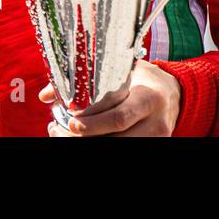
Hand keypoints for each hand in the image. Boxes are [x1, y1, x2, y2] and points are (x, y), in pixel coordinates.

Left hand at [39, 60, 181, 136]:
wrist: (172, 92)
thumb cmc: (140, 78)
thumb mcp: (120, 71)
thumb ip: (84, 79)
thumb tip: (46, 95)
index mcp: (148, 97)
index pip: (120, 117)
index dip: (94, 124)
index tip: (71, 123)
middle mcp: (155, 121)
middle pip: (118, 138)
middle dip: (86, 138)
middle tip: (61, 132)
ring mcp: (157, 137)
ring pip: (121, 146)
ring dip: (90, 143)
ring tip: (66, 135)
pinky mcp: (156, 144)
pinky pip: (126, 148)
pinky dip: (101, 143)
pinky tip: (82, 137)